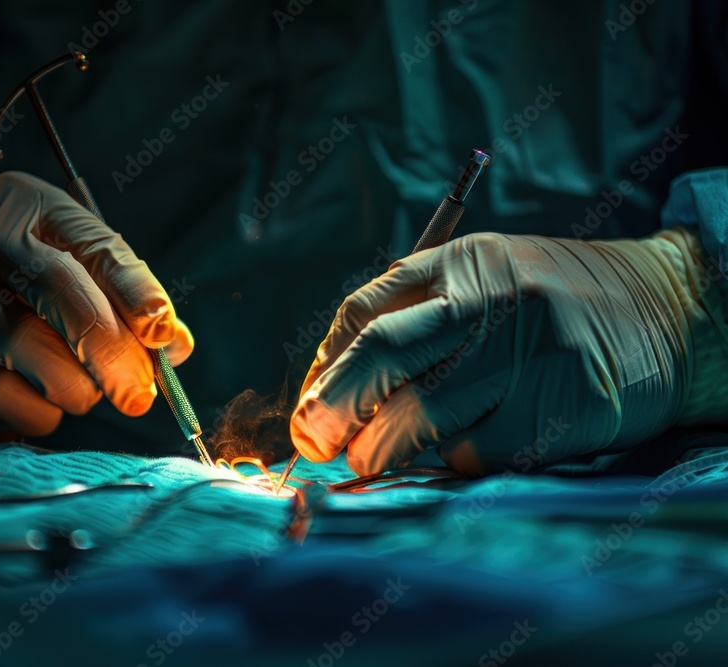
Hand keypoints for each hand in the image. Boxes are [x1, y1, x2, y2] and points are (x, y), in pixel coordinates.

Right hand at [0, 171, 192, 434]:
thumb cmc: (20, 290)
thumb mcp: (72, 267)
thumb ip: (126, 299)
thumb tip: (174, 344)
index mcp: (28, 204)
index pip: (93, 243)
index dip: (135, 289)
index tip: (163, 329)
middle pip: (59, 292)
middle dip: (112, 350)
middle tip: (141, 394)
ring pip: (37, 354)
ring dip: (80, 388)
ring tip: (85, 387)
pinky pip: (12, 400)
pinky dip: (44, 411)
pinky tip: (40, 397)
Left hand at [290, 229, 720, 475]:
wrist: (675, 316)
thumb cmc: (562, 304)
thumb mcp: (491, 278)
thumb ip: (421, 313)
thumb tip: (336, 384)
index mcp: (463, 262)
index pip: (364, 311)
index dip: (324, 365)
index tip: (311, 402)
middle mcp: (489, 302)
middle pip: (378, 354)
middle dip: (330, 406)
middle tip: (312, 440)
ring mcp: (523, 357)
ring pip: (415, 416)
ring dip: (376, 449)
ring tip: (368, 458)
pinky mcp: (550, 414)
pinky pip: (469, 453)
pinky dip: (449, 461)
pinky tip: (461, 450)